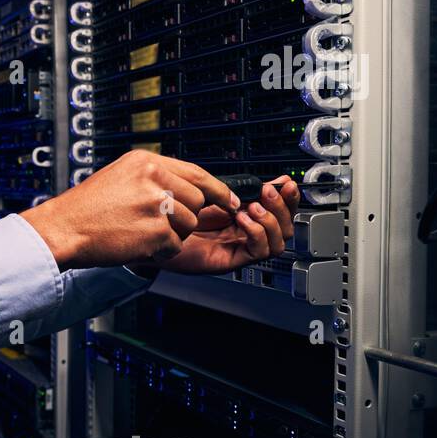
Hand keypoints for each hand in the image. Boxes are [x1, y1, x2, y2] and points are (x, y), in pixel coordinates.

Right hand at [20, 150, 239, 269]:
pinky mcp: (155, 232)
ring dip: (170, 234)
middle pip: (196, 201)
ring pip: (188, 224)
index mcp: (145, 162)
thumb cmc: (86, 208)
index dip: (217, 189)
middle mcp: (153, 179)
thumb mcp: (120, 176)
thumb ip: (153, 177)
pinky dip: (159, 250)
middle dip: (184, 216)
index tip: (230, 201)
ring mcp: (156, 206)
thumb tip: (185, 186)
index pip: (196, 173)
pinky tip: (136, 242)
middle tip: (159, 223)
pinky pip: (175, 245)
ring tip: (140, 232)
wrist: (63, 229)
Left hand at [144, 176, 300, 274]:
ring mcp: (237, 247)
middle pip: (284, 226)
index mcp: (241, 215)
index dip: (286, 197)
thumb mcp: (208, 192)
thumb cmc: (173, 211)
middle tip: (269, 193)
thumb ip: (236, 187)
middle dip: (282, 207)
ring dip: (270, 221)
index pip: (277, 210)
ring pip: (277, 242)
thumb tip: (266, 179)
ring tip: (252, 208)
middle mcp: (243, 232)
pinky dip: (256, 233)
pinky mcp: (229, 259)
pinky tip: (242, 221)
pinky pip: (257, 251)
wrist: (150, 228)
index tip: (284, 183)